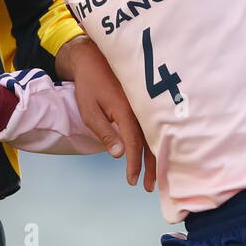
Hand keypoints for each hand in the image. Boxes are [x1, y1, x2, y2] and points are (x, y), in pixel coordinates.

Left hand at [55, 37, 155, 191]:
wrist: (93, 58)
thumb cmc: (88, 85)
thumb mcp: (90, 111)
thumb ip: (105, 132)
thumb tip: (120, 154)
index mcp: (127, 111)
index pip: (134, 144)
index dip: (134, 164)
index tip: (132, 181)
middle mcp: (140, 109)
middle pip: (151, 142)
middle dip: (152, 167)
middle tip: (150, 187)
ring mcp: (144, 105)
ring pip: (155, 135)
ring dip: (157, 157)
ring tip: (156, 177)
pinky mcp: (144, 102)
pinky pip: (153, 126)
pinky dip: (156, 142)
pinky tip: (157, 154)